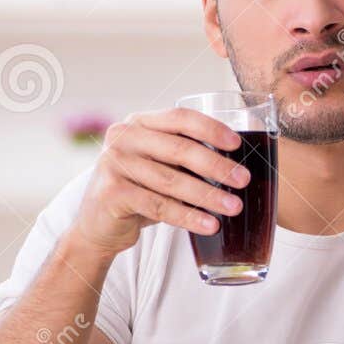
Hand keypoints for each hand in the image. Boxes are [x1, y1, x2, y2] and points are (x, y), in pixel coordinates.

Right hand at [72, 107, 253, 256]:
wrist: (99, 225)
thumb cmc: (140, 191)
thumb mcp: (160, 166)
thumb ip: (186, 157)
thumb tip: (238, 165)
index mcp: (140, 122)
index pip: (180, 117)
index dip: (211, 129)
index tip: (237, 144)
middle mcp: (124, 137)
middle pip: (179, 148)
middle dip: (217, 165)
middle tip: (244, 179)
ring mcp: (114, 163)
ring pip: (171, 181)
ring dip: (208, 195)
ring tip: (234, 207)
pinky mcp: (111, 193)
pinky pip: (158, 206)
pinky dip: (188, 217)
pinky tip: (210, 225)